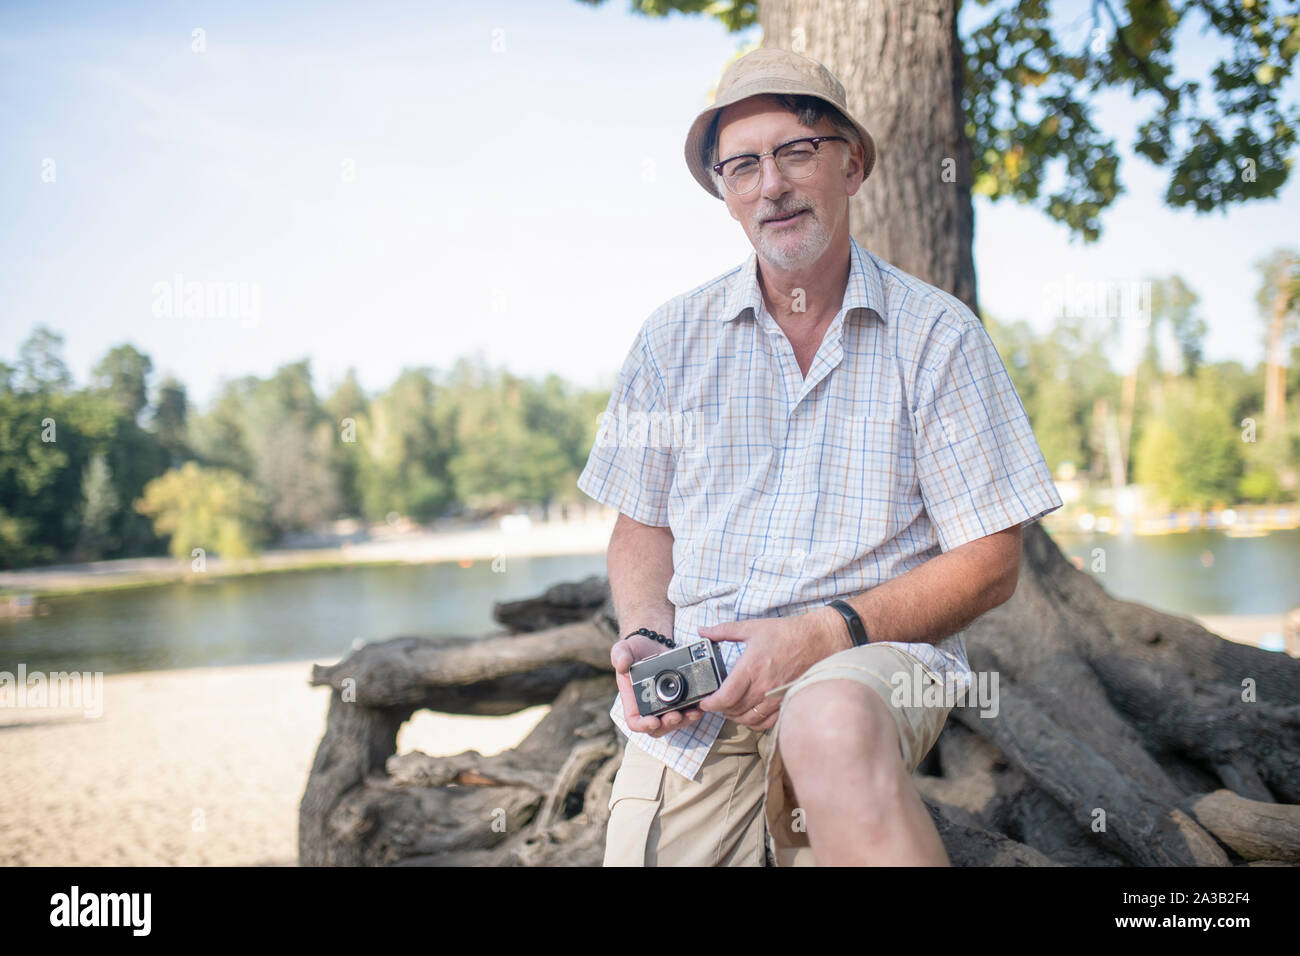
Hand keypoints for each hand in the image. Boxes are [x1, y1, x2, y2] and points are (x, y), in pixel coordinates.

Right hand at [612, 633, 705, 738]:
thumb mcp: (623, 649)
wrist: (653, 643)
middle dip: (668, 725)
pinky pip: (686, 711)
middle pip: (658, 727)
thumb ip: (620, 656)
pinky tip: (699, 706)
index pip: (635, 721)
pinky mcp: (679, 698)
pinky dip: (693, 712)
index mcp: (632, 700)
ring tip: (693, 712)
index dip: (643, 726)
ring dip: (684, 721)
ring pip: (674, 722)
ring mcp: (664, 704)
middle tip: (676, 716)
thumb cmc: (634, 649)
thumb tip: (622, 665)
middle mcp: (648, 707)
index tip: (654, 721)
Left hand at [695, 606, 842, 730]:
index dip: (710, 704)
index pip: (725, 697)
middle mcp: (763, 687)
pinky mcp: (785, 701)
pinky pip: (766, 722)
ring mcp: (775, 697)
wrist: (817, 640)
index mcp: (751, 668)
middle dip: (720, 709)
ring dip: (735, 717)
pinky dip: (753, 722)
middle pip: (734, 711)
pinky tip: (749, 714)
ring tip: (730, 708)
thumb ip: (723, 630)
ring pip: (749, 719)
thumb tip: (702, 630)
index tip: (704, 702)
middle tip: (715, 702)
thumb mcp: (751, 628)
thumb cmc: (785, 633)